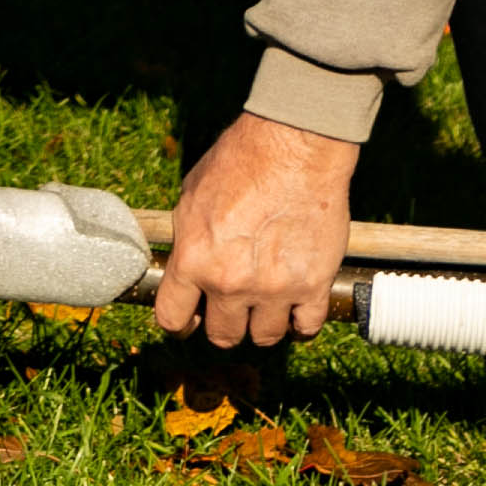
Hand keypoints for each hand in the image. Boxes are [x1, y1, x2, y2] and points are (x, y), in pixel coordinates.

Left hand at [152, 108, 356, 348]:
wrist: (294, 148)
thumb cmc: (240, 162)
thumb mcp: (192, 196)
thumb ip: (188, 240)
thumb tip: (184, 265)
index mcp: (194, 260)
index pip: (172, 319)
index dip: (179, 323)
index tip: (189, 320)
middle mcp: (230, 282)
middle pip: (222, 335)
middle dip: (224, 324)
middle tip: (232, 308)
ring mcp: (274, 289)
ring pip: (264, 337)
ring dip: (262, 323)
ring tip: (265, 303)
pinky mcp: (313, 285)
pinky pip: (306, 327)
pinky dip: (300, 322)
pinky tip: (296, 307)